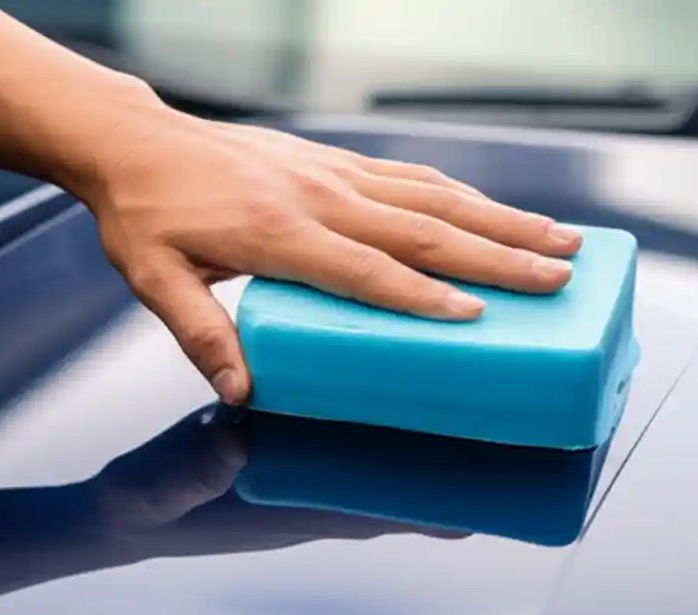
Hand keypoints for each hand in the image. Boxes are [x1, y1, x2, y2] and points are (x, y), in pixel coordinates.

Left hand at [73, 85, 580, 404]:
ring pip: (433, 197)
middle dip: (498, 256)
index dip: (422, 294)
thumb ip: (201, 334)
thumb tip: (243, 390)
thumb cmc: (148, 215)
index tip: (477, 314)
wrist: (139, 141)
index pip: (366, 271)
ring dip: (500, 220)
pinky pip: (412, 177)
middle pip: (423, 230)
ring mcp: (335, 174)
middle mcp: (320, 198)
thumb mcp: (157, 281)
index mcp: (278, 233)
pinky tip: (496, 211)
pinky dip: (462, 195)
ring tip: (558, 239)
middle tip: (558, 276)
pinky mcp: (338, 162)